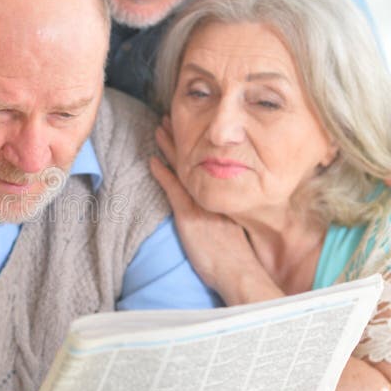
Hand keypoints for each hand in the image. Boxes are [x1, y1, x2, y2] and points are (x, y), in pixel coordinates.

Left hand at [151, 119, 280, 304]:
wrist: (239, 273)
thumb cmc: (238, 260)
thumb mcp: (235, 231)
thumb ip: (227, 215)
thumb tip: (222, 209)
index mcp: (225, 197)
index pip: (210, 163)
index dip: (198, 145)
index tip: (192, 128)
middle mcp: (214, 196)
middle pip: (197, 159)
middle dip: (183, 137)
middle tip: (172, 117)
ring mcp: (201, 205)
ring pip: (184, 169)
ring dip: (170, 148)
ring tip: (160, 129)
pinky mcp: (189, 217)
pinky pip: (173, 189)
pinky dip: (163, 174)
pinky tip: (152, 161)